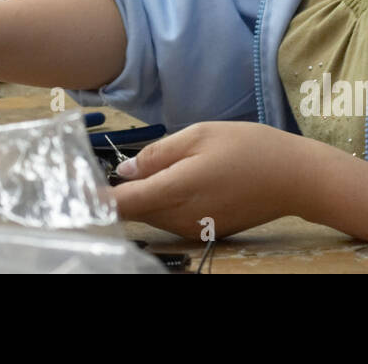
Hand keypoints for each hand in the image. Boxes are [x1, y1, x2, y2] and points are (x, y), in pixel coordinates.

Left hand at [112, 121, 309, 238]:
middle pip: (134, 211)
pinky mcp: (206, 232)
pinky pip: (171, 218)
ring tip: (135, 171)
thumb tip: (125, 171)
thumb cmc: (249, 148)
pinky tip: (171, 180)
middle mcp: (181, 218)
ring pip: (152, 215)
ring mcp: (194, 229)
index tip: (72, 189)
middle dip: (114, 195)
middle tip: (93, 172)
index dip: (93, 198)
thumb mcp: (199, 135)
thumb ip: (158, 155)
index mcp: (177, 191)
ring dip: (139, 197)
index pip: (121, 204)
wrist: (295, 178)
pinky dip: (161, 202)